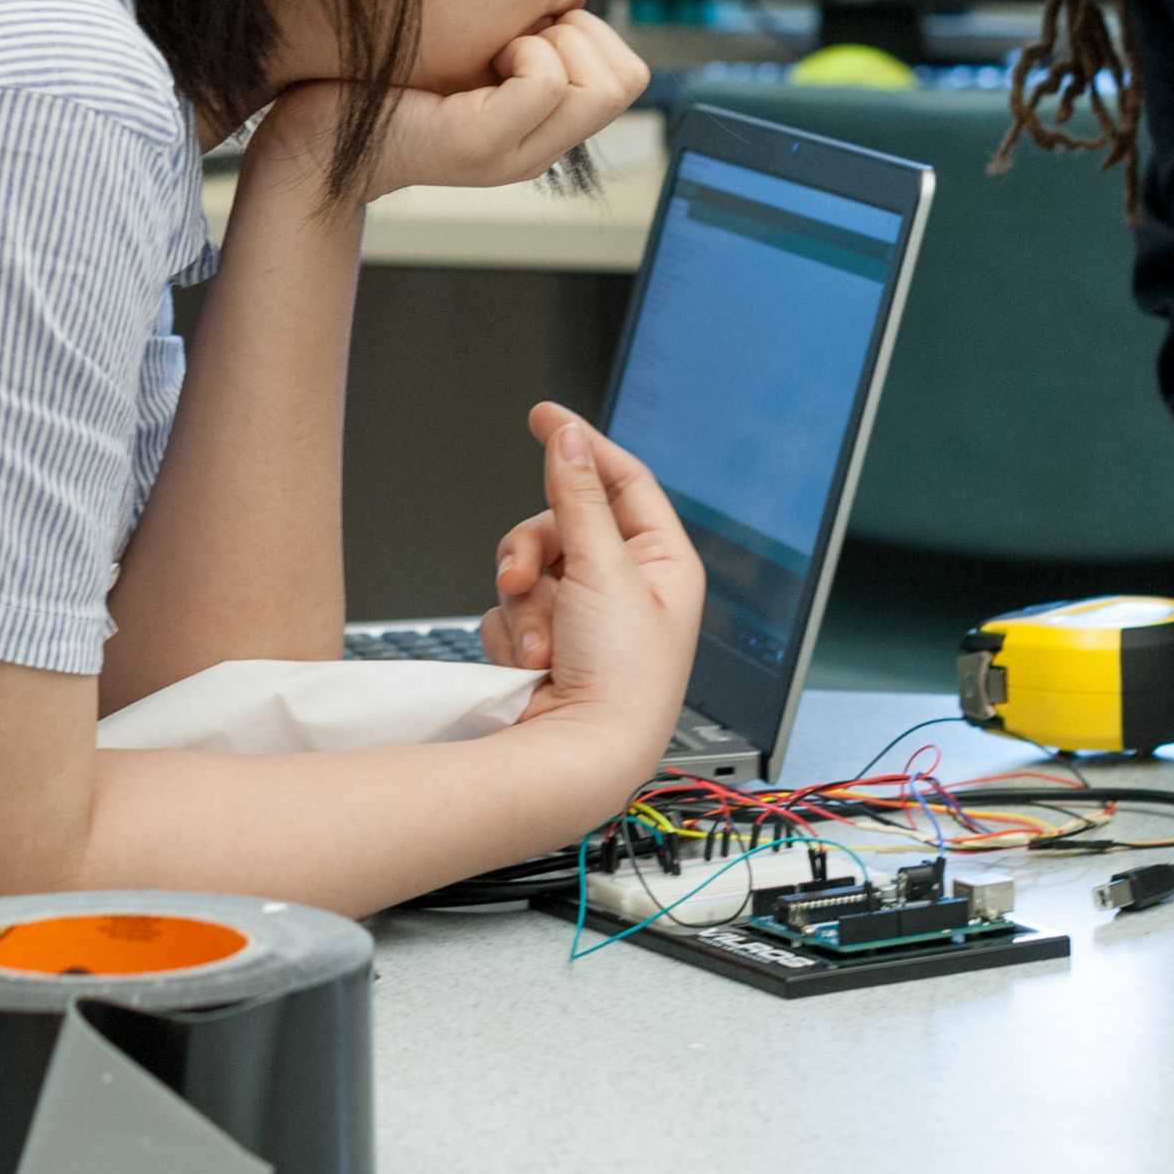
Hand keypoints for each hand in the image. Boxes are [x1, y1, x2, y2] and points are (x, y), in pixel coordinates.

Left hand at [263, 7, 648, 204]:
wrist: (310, 137)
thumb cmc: (381, 77)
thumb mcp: (468, 50)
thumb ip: (517, 30)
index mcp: (542, 128)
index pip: (630, 76)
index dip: (590, 32)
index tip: (525, 27)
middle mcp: (538, 149)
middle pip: (629, 81)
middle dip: (582, 33)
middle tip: (514, 36)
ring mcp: (513, 154)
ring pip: (601, 86)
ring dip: (554, 42)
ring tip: (496, 49)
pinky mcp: (478, 146)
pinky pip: (545, 81)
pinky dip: (521, 51)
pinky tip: (478, 58)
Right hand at [484, 403, 700, 778]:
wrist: (581, 758)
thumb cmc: (620, 681)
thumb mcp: (603, 571)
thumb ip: (578, 497)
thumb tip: (570, 438)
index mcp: (662, 562)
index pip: (624, 480)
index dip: (583, 446)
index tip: (543, 416)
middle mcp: (626, 585)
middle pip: (561, 522)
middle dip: (533, 550)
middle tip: (522, 576)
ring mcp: (584, 614)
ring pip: (528, 566)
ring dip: (523, 602)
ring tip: (539, 643)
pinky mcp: (548, 641)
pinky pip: (511, 608)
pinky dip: (513, 633)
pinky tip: (533, 665)